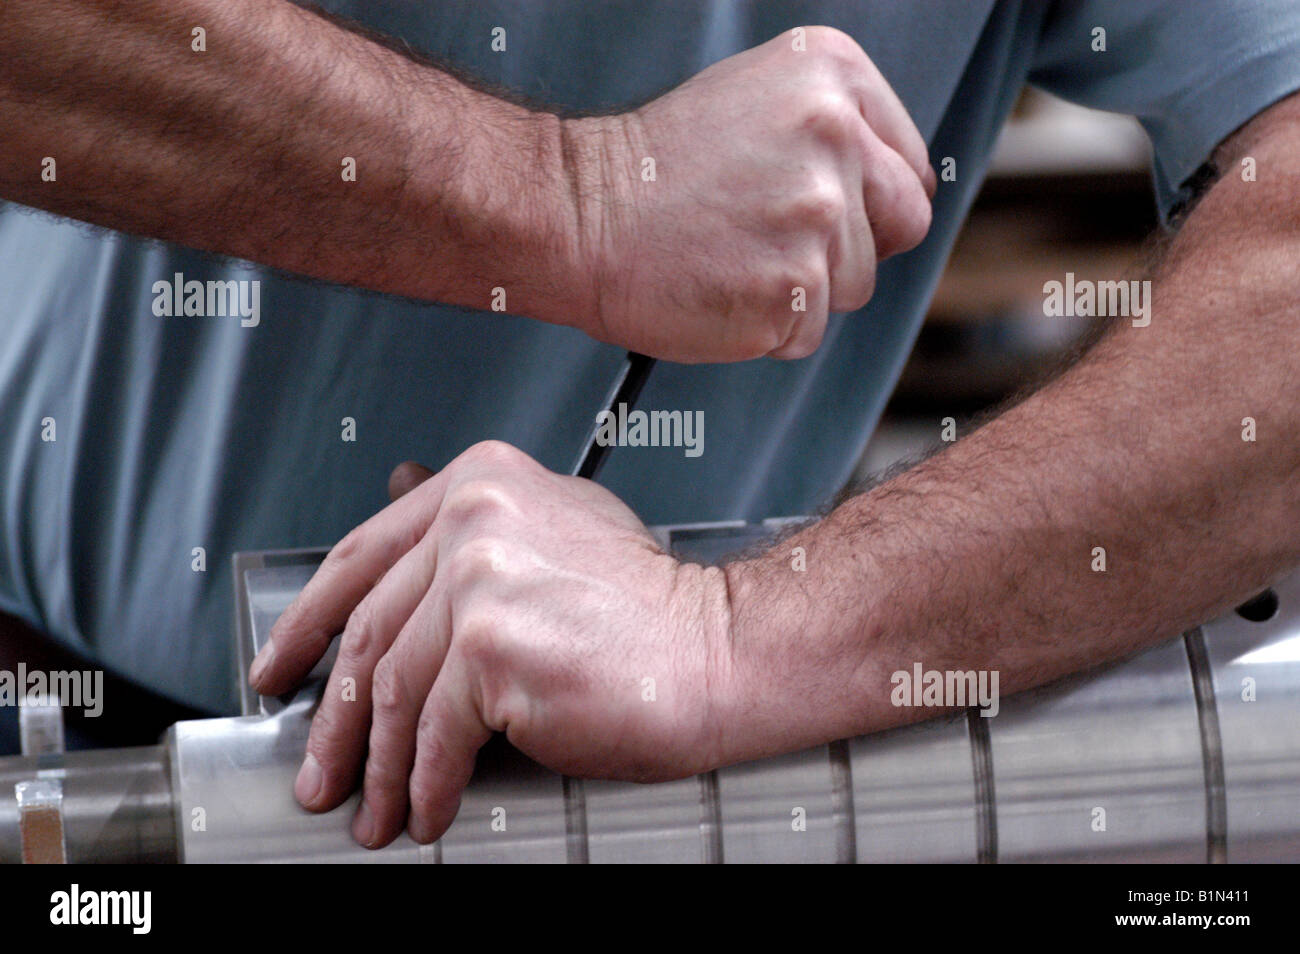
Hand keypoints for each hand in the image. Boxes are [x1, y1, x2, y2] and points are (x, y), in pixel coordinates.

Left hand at [248, 442, 736, 846]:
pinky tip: (429, 810)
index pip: (360, 557)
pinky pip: (435, 735)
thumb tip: (396, 534)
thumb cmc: (648, 611)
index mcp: (478, 483)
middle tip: (323, 770)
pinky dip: (427, 784)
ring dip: (382, 767)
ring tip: (378, 810)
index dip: (306, 626)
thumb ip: (474, 533)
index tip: (280, 670)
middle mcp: (471, 517)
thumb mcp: (555, 535)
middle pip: (370, 633)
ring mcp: (479, 578)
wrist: (720, 650)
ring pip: (396, 690)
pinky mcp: (493, 648)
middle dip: (339, 719)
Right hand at [565, 25, 933, 362]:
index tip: (817, 206)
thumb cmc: (655, 171)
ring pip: (856, 285)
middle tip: (777, 240)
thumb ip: (835, 134)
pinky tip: (722, 288)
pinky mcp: (790, 288)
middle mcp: (835, 135)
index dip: (869, 201)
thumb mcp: (757, 102)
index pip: (911, 166)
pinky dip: (767, 328)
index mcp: (832, 74)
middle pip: (903, 224)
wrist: (577, 213)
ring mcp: (815, 215)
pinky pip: (808, 331)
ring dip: (803, 290)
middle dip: (852, 246)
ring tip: (735, 258)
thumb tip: (889, 192)